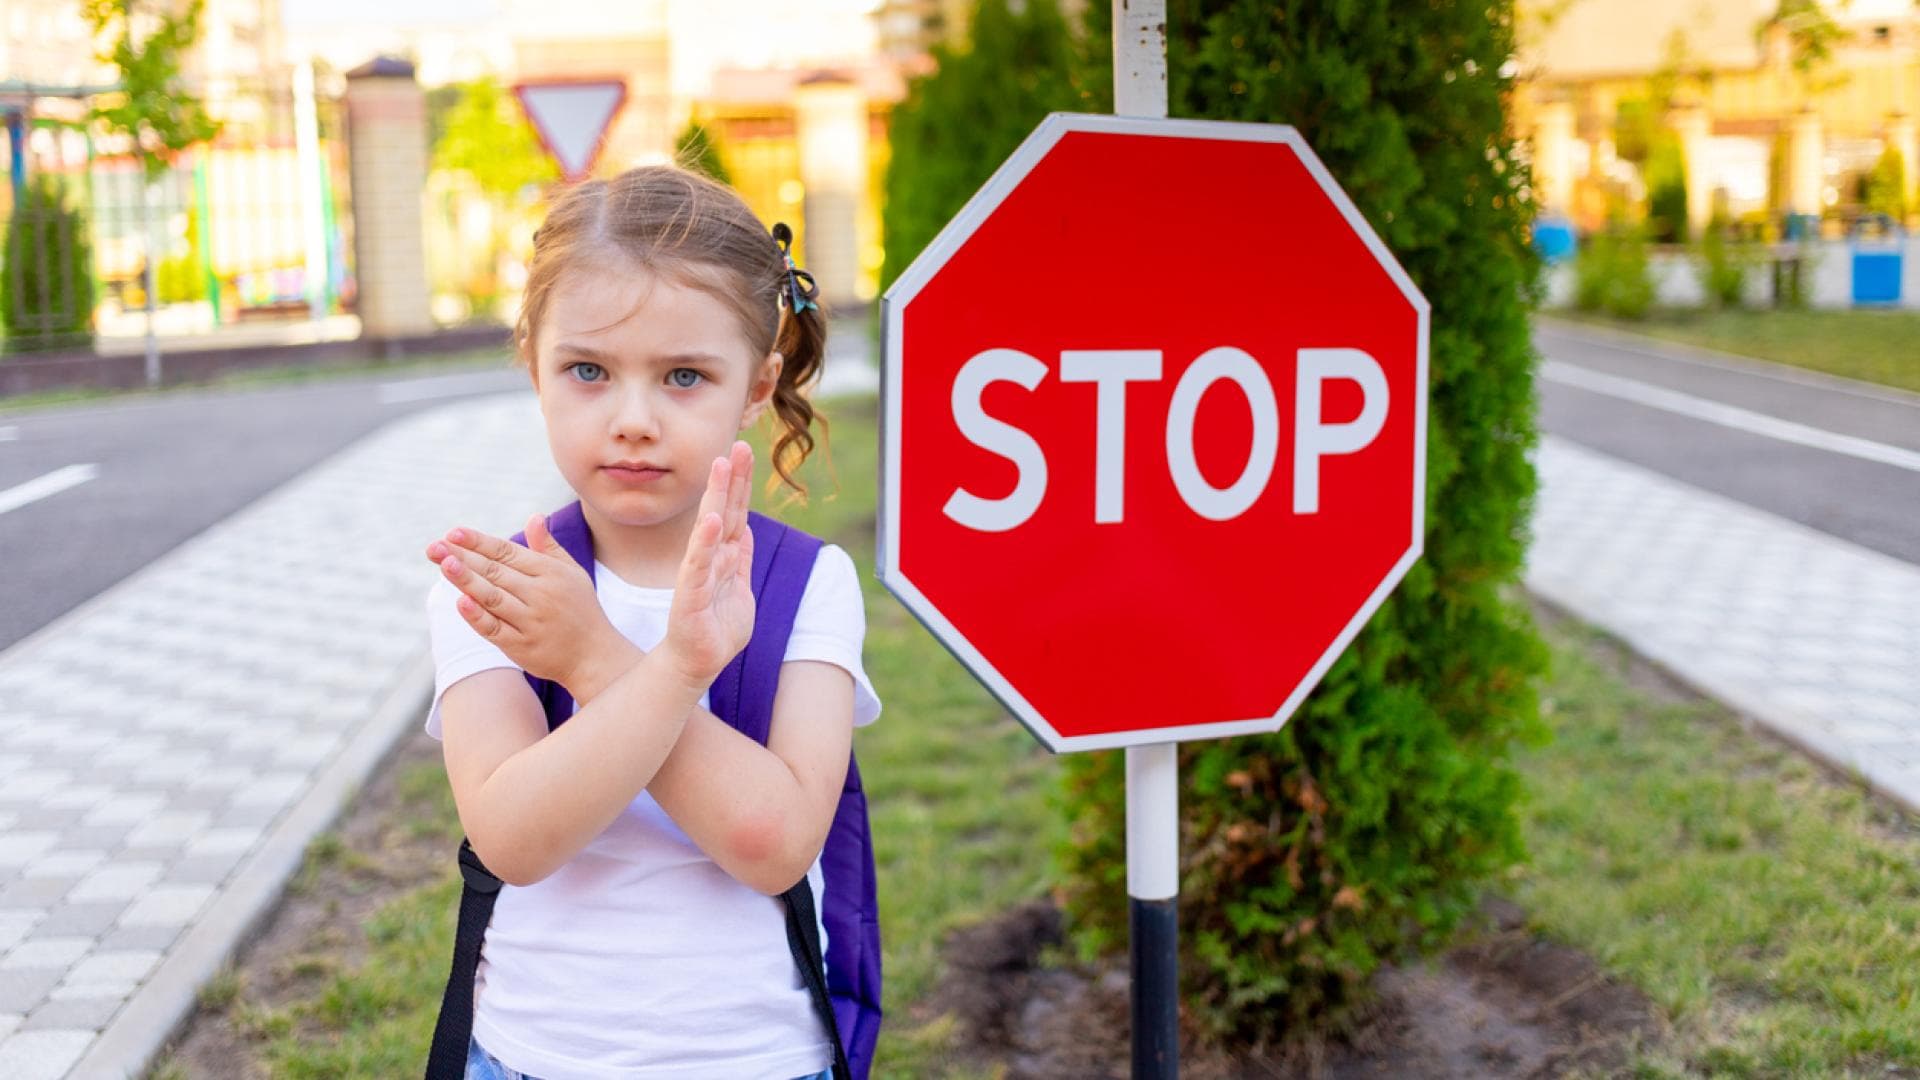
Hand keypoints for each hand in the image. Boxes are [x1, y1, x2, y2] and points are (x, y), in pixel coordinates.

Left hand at [426, 513, 618, 688]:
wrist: (596, 656)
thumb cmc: (581, 610)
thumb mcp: (571, 574)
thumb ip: (549, 547)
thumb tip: (534, 517)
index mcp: (550, 573)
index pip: (507, 552)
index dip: (479, 542)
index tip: (453, 532)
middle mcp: (541, 595)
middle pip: (495, 572)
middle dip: (463, 557)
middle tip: (434, 547)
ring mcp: (531, 621)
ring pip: (493, 597)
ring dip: (466, 580)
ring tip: (443, 564)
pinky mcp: (522, 646)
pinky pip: (495, 629)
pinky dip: (477, 616)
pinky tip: (460, 602)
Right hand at [660, 440, 755, 687]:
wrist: (696, 665)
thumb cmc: (716, 630)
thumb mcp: (738, 589)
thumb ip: (739, 560)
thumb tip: (744, 530)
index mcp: (724, 556)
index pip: (734, 512)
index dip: (740, 483)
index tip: (745, 451)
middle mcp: (710, 559)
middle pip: (723, 511)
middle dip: (731, 478)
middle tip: (737, 445)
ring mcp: (699, 575)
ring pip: (710, 529)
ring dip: (716, 497)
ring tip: (721, 467)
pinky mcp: (690, 597)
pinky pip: (699, 566)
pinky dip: (704, 543)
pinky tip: (711, 521)